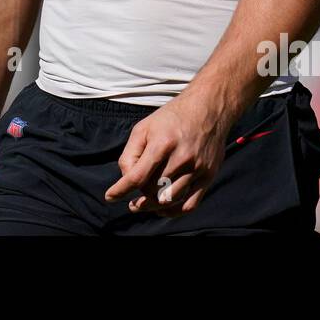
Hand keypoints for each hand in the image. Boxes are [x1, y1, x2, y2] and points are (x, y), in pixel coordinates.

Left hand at [104, 92, 233, 217]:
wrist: (209, 108)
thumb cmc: (171, 118)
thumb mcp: (144, 127)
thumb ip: (130, 153)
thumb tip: (127, 179)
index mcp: (162, 144)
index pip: (137, 177)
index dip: (120, 190)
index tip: (110, 197)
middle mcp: (181, 158)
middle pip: (152, 190)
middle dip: (139, 195)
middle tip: (134, 195)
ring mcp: (197, 169)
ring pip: (168, 200)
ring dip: (152, 205)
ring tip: (143, 203)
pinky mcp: (209, 176)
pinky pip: (189, 205)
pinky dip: (173, 211)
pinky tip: (162, 208)